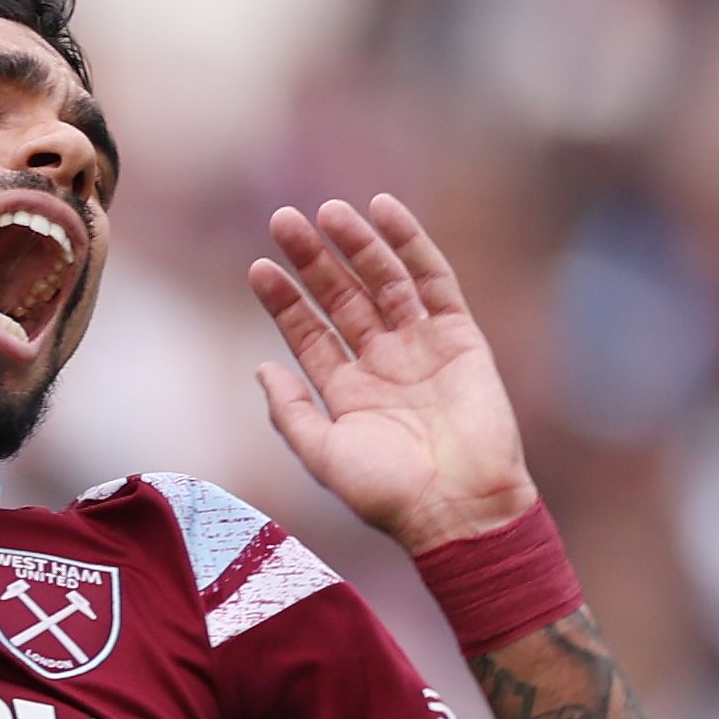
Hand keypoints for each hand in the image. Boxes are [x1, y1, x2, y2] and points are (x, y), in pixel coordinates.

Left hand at [244, 195, 541, 559]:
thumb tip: (261, 369)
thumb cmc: (388, 494)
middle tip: (283, 220)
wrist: (459, 507)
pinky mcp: (460, 335)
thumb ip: (290, 413)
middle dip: (312, 260)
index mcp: (346, 391)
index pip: (309, 332)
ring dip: (355, 244)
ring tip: (326, 211)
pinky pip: (432, 279)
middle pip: (340, 297)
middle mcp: (381, 362)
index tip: (258, 268)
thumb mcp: (322, 456)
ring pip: (382, 281)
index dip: (284, 300)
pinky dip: (409, 243)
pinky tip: (383, 211)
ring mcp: (420, 346)